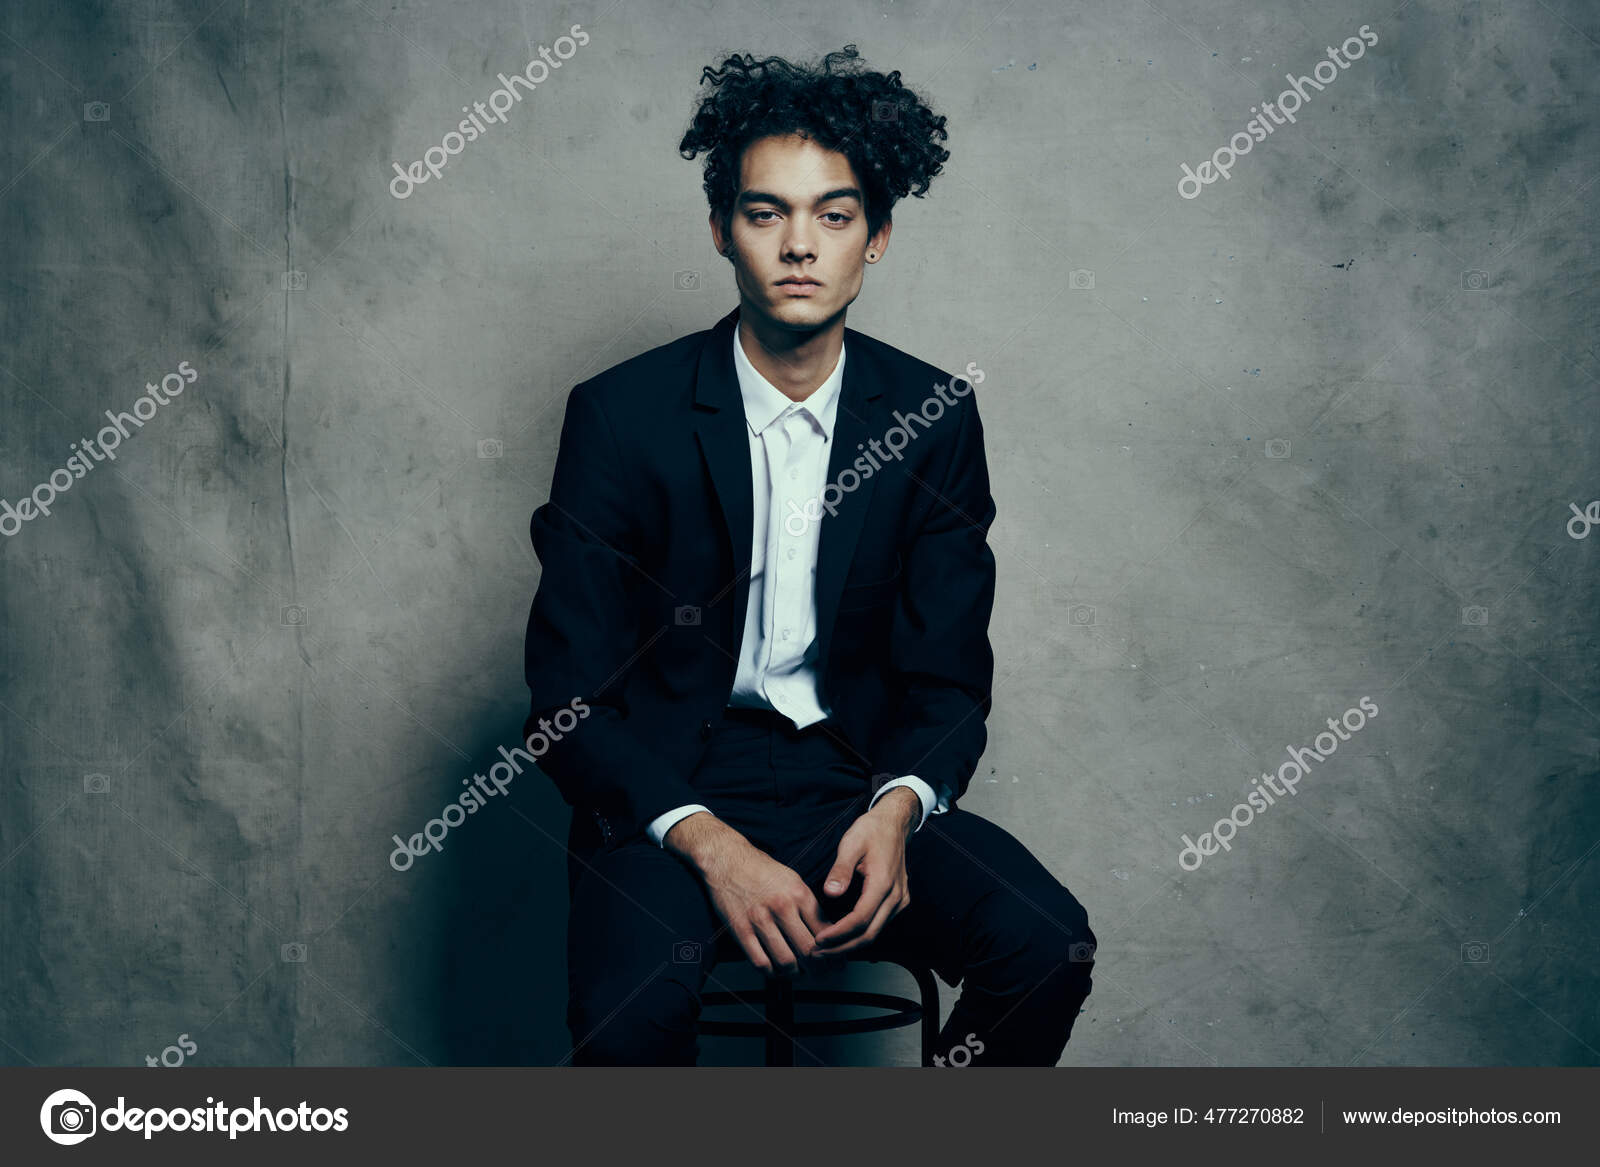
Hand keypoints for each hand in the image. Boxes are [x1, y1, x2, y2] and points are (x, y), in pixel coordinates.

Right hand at [665, 813, 829, 975]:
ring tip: (799, 974)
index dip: (834, 951)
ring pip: (785, 961)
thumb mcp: (793, 880)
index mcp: (798, 893)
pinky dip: (771, 973)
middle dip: (819, 968)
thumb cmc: (761, 870)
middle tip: (822, 974)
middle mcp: (782, 907)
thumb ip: (808, 904)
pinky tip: (776, 971)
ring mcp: (760, 919)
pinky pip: (760, 961)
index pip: (824, 931)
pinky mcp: (740, 929)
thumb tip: (826, 930)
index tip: (836, 960)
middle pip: (808, 950)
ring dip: (796, 974)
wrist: (726, 859)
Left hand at [812, 786, 916, 955]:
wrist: (894, 823)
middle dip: (842, 948)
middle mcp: (895, 897)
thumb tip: (830, 893)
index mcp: (883, 883)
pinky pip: (879, 925)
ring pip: (875, 933)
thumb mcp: (851, 843)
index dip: (839, 934)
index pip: (860, 920)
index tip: (819, 940)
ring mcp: (899, 901)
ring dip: (851, 944)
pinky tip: (843, 937)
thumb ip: (841, 869)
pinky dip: (861, 935)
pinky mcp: (898, 901)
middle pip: (869, 934)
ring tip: (826, 949)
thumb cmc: (872, 830)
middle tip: (818, 953)